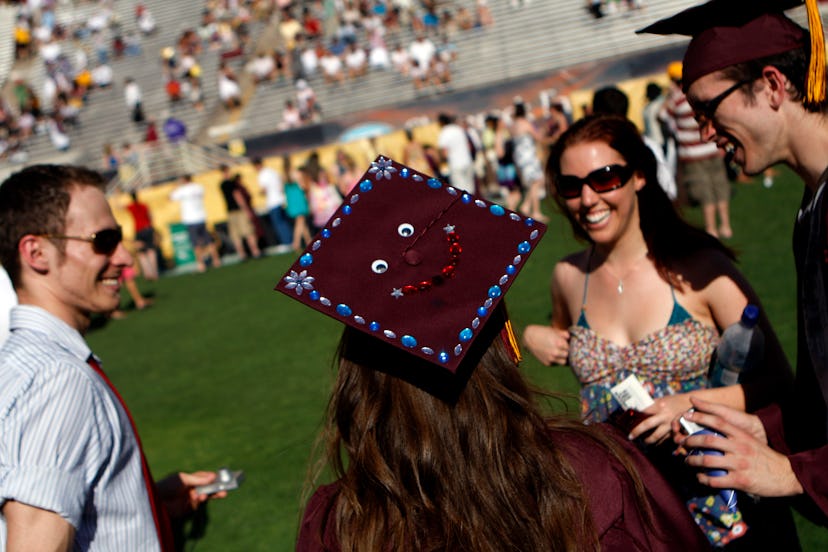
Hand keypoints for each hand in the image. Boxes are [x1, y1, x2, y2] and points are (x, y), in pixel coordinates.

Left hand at [156, 471, 226, 518]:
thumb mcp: (182, 479)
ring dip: (214, 493)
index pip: (203, 476)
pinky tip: (203, 497)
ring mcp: (191, 498)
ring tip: (222, 493)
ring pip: (206, 494)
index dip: (212, 476)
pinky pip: (200, 503)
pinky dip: (203, 499)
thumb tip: (213, 477)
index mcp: (189, 478)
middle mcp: (192, 488)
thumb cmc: (166, 486)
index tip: (220, 476)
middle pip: (207, 486)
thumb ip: (197, 479)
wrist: (154, 503)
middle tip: (227, 486)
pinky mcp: (190, 508)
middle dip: (217, 486)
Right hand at [522, 325, 569, 365]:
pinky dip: (556, 360)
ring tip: (560, 353)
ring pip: (564, 362)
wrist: (529, 337)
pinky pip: (556, 363)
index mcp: (560, 343)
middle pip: (569, 355)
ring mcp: (551, 359)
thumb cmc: (543, 332)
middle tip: (564, 348)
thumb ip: (565, 334)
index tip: (568, 343)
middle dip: (567, 352)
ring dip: (563, 358)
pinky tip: (552, 354)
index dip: (570, 345)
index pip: (572, 347)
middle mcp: (556, 352)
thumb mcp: (555, 330)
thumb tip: (572, 338)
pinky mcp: (547, 363)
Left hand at [629, 393, 692, 444]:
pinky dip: (659, 442)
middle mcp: (664, 415)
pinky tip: (655, 443)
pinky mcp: (676, 431)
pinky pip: (665, 439)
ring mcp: (671, 424)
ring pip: (656, 436)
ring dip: (648, 440)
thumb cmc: (675, 401)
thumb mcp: (663, 399)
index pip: (643, 412)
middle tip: (630, 437)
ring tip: (643, 442)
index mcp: (659, 405)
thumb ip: (652, 405)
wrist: (693, 404)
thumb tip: (639, 410)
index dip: (635, 417)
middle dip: (637, 432)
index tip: (627, 421)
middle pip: (647, 425)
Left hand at [677, 398, 801, 496]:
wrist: (786, 474)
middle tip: (682, 443)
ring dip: (692, 461)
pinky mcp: (740, 480)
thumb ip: (733, 436)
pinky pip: (715, 480)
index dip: (699, 416)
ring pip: (707, 461)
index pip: (717, 421)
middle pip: (707, 440)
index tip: (686, 415)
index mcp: (741, 435)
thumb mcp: (750, 441)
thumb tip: (712, 432)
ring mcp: (739, 464)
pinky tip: (700, 477)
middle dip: (690, 441)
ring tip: (687, 461)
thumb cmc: (764, 457)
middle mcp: (739, 447)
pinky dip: (703, 479)